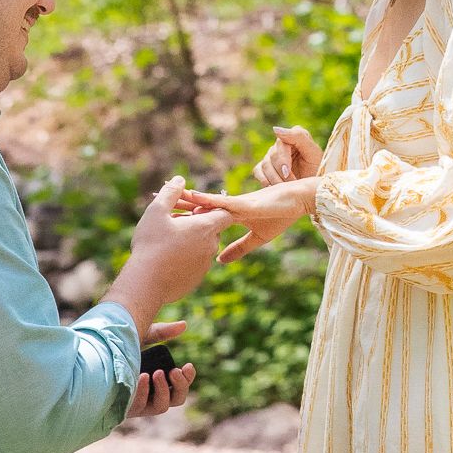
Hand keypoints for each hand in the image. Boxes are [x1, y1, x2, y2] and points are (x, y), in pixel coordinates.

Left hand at [126, 319, 197, 419]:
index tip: (187, 365)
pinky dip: (141, 392)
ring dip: (163, 391)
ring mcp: (141, 405)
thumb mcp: (143, 337)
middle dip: (180, 385)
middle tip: (174, 371)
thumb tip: (183, 325)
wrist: (96, 355)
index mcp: (161, 382)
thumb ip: (161, 332)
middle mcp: (153, 396)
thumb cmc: (121, 346)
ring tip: (157, 373)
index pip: (181, 386)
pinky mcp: (126, 408)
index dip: (188, 378)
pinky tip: (141, 377)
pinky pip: (138, 407)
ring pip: (162, 407)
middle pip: (177, 399)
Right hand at [127, 175, 226, 297]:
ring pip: (202, 248)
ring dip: (190, 242)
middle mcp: (210, 247)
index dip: (211, 208)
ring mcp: (204, 266)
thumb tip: (179, 180)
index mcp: (205, 228)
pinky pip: (194, 264)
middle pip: (212, 230)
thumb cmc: (151, 244)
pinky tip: (165, 259)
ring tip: (166, 241)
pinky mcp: (195, 280)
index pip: (224, 213)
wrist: (146, 284)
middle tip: (174, 223)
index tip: (194, 209)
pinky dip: (184, 259)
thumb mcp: (156, 211)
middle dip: (197, 224)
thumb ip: (170, 193)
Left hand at [174, 178, 316, 263]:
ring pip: (206, 200)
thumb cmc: (279, 217)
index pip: (201, 214)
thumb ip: (238, 248)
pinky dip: (208, 201)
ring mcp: (235, 204)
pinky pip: (222, 203)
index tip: (163, 215)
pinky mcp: (245, 204)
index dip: (184, 213)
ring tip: (167, 193)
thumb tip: (220, 260)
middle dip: (177, 202)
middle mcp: (228, 207)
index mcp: (228, 216)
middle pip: (198, 204)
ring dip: (187, 197)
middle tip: (154, 196)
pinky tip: (194, 198)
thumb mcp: (257, 239)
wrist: (298, 203)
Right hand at [254, 124, 322, 186]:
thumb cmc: (317, 169)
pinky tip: (275, 187)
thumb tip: (275, 129)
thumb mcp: (313, 152)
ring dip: (275, 179)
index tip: (287, 172)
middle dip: (281, 173)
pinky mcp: (265, 167)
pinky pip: (258, 171)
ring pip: (265, 165)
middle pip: (272, 156)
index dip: (283, 159)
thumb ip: (298, 137)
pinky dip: (265, 180)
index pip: (280, 143)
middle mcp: (281, 144)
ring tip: (287, 187)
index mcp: (294, 136)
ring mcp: (271, 155)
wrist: (314, 188)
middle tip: (292, 183)